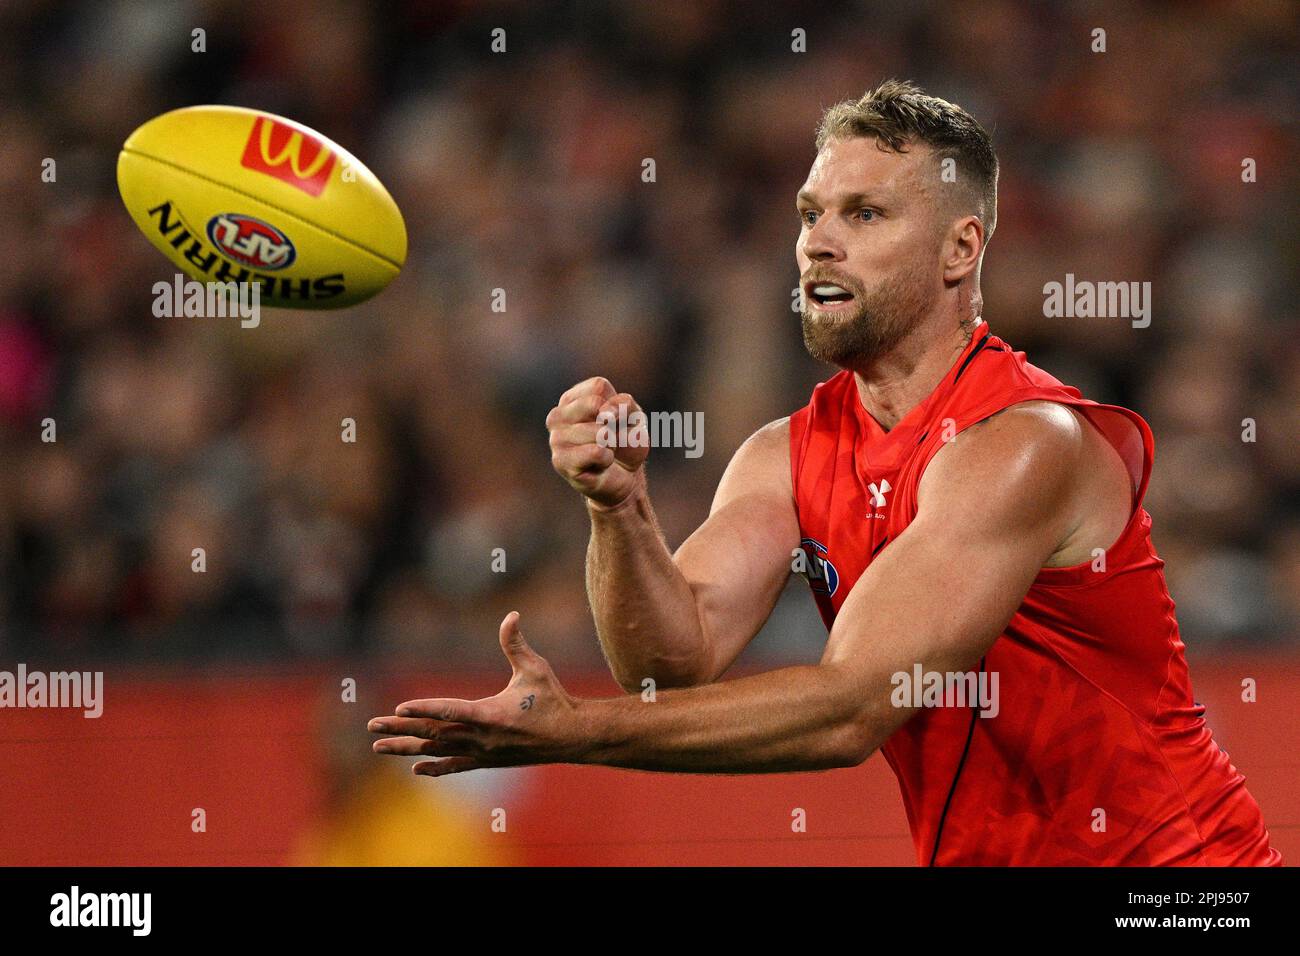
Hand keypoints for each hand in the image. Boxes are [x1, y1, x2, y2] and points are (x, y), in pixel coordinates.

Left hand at [368, 612, 587, 777]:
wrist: (572, 737)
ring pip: (437, 751)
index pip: (449, 711)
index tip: (398, 707)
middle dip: (400, 728)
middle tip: (372, 725)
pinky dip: (434, 766)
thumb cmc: (554, 699)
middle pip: (433, 733)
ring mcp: (483, 752)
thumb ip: (516, 644)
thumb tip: (511, 615)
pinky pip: (455, 766)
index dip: (423, 708)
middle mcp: (481, 737)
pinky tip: (415, 768)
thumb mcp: (535, 668)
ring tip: (379, 746)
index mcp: (490, 714)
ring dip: (406, 748)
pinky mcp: (488, 761)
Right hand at [546, 376, 649, 509]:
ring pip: (598, 431)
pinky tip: (599, 465)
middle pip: (595, 405)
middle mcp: (557, 416)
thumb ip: (625, 405)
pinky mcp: (561, 461)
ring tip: (604, 452)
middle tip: (610, 439)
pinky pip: (596, 452)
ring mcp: (556, 439)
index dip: (617, 405)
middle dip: (614, 424)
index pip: (599, 387)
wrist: (624, 479)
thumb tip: (606, 413)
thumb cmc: (625, 444)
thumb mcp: (634, 417)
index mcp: (572, 399)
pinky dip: (608, 459)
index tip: (616, 421)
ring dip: (612, 445)